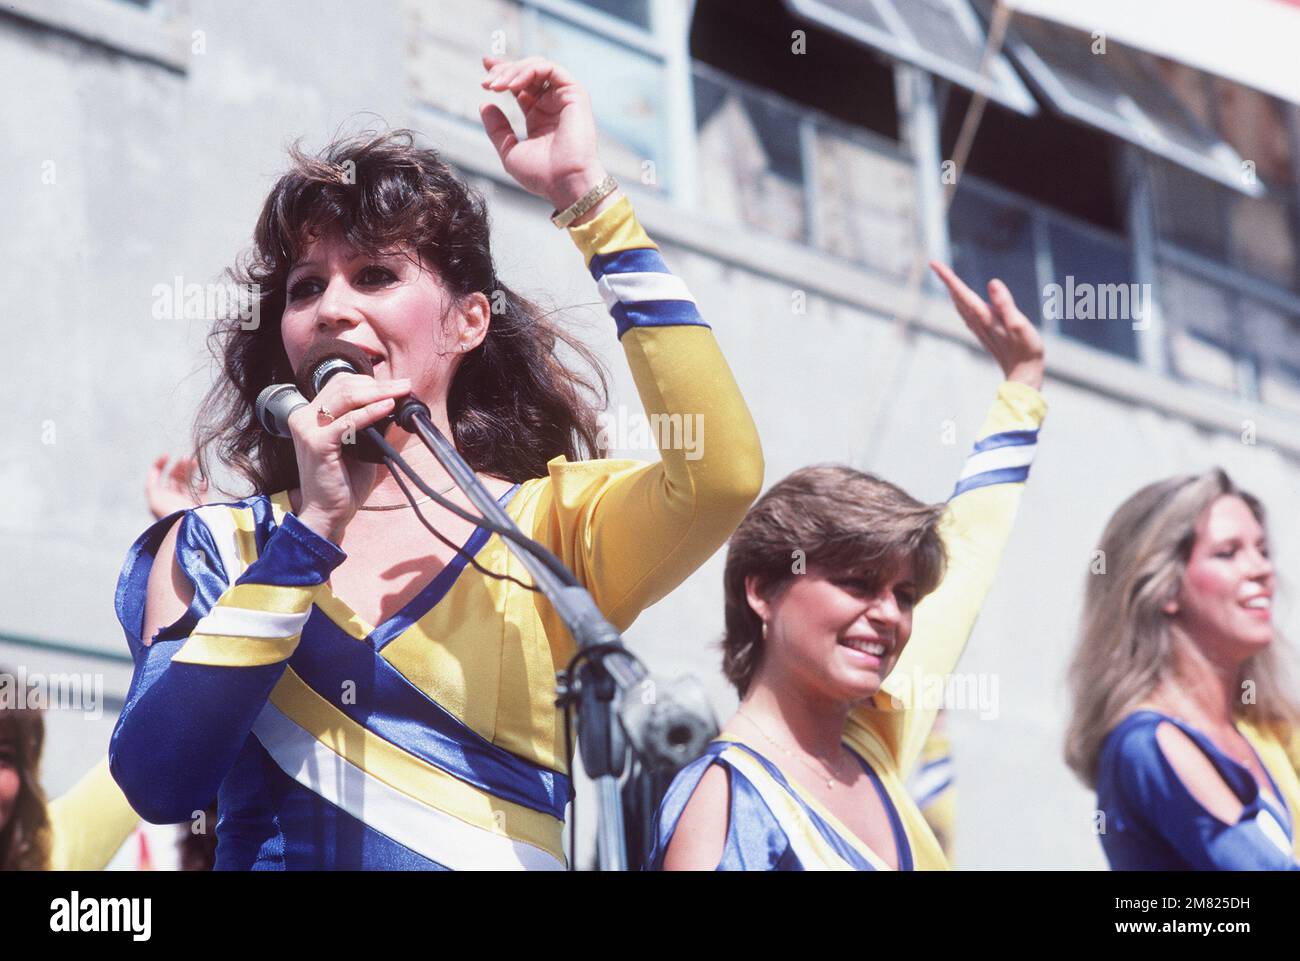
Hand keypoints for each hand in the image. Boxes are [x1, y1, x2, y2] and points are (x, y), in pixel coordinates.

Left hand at [145, 454, 207, 519]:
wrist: (189, 528)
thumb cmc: (170, 514)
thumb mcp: (154, 498)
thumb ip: (152, 483)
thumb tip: (154, 469)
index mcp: (160, 496)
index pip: (158, 475)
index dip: (160, 464)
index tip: (168, 455)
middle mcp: (173, 498)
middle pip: (175, 476)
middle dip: (179, 466)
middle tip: (185, 459)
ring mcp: (187, 500)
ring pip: (188, 480)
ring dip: (190, 470)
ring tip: (194, 462)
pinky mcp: (201, 505)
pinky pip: (202, 491)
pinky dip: (202, 484)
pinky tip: (203, 481)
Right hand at [286, 374, 410, 540]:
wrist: (328, 512)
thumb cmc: (343, 482)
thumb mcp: (358, 446)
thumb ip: (369, 424)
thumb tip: (394, 405)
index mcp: (311, 415)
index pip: (340, 384)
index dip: (369, 382)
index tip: (396, 386)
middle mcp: (305, 417)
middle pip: (344, 385)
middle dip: (379, 383)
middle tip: (404, 385)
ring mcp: (308, 429)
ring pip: (346, 396)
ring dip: (378, 392)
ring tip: (401, 391)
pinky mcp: (317, 443)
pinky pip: (349, 421)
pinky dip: (371, 412)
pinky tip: (388, 407)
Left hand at [478, 56, 610, 213]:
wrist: (565, 183)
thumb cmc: (542, 175)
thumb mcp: (510, 151)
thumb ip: (497, 128)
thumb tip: (484, 104)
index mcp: (539, 117)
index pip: (521, 86)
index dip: (503, 72)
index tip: (485, 67)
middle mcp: (552, 105)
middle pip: (527, 72)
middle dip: (504, 70)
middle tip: (487, 83)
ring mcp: (564, 98)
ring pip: (537, 67)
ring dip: (513, 71)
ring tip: (496, 85)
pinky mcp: (575, 94)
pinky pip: (550, 69)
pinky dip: (529, 71)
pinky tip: (513, 85)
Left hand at [930, 262, 1044, 390]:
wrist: (1023, 373)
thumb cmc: (1025, 349)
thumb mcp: (1018, 323)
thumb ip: (1005, 304)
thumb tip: (992, 283)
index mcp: (983, 317)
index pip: (961, 292)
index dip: (948, 277)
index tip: (934, 264)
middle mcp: (977, 322)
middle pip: (957, 297)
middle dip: (947, 280)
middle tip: (935, 265)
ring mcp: (980, 328)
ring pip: (960, 306)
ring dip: (953, 291)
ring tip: (946, 278)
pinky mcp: (985, 333)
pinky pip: (967, 313)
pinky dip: (961, 302)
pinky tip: (962, 301)